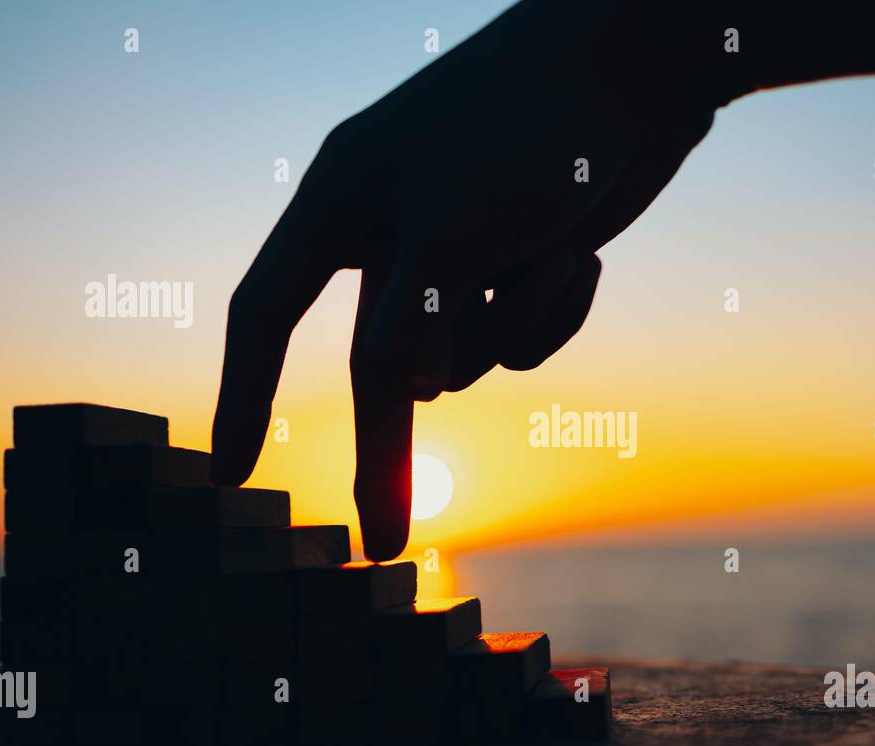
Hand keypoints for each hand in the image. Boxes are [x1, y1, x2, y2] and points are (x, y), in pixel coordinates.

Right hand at [210, 0, 714, 559]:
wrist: (642, 68)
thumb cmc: (533, 127)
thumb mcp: (453, 232)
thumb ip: (410, 324)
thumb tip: (402, 397)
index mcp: (342, 200)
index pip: (266, 313)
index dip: (244, 395)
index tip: (232, 474)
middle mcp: (393, 231)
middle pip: (378, 366)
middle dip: (391, 446)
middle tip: (384, 548)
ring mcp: (463, 253)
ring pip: (467, 357)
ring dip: (511, 322)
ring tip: (545, 243)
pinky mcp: (523, 263)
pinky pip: (523, 336)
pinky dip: (552, 311)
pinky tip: (580, 250)